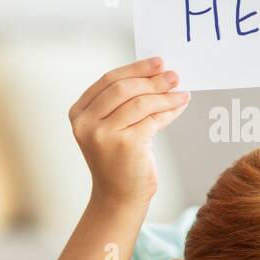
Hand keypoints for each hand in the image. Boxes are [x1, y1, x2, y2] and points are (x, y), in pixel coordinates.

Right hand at [69, 56, 189, 206]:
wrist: (119, 197)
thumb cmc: (119, 159)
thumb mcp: (112, 127)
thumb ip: (124, 102)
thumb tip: (158, 74)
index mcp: (79, 113)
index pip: (108, 80)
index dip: (135, 68)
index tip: (157, 62)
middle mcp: (86, 123)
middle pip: (123, 88)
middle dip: (151, 79)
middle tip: (173, 75)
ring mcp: (103, 135)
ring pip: (140, 103)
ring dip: (164, 95)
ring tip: (181, 91)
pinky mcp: (125, 145)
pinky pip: (152, 119)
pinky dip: (169, 110)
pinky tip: (179, 106)